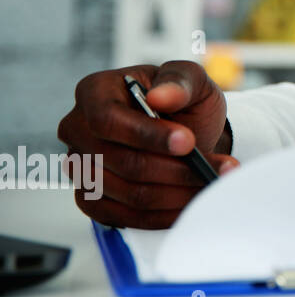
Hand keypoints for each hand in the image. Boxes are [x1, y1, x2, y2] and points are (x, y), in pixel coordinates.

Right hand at [57, 60, 237, 228]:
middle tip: (216, 169)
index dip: (148, 135)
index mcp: (95, 91)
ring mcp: (80, 167)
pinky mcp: (91, 198)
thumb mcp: (191, 79)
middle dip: (175, 169)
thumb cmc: (183, 101)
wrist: (186, 133)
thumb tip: (159, 96)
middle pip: (122, 161)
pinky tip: (191, 201)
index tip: (188, 142)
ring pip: (129, 193)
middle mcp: (77, 129)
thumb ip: (179, 82)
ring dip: (177, 193)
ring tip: (212, 183)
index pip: (108, 120)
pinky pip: (124, 216)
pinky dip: (164, 214)